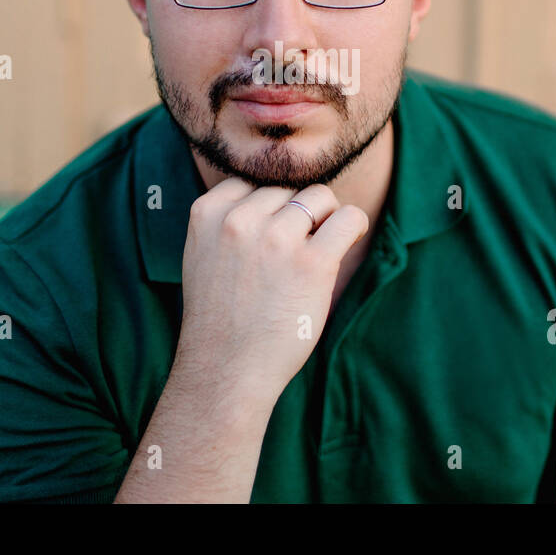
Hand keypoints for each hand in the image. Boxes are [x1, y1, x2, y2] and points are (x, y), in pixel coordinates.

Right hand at [172, 178, 369, 408]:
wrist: (224, 371)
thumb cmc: (220, 319)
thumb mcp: (204, 254)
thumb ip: (229, 221)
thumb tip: (281, 196)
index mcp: (207, 213)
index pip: (252, 183)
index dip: (268, 209)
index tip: (268, 241)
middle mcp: (239, 219)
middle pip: (287, 189)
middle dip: (295, 217)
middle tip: (289, 260)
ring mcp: (275, 239)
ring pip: (318, 197)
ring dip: (323, 222)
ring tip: (312, 257)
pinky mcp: (312, 262)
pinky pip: (348, 218)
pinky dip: (352, 225)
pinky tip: (345, 243)